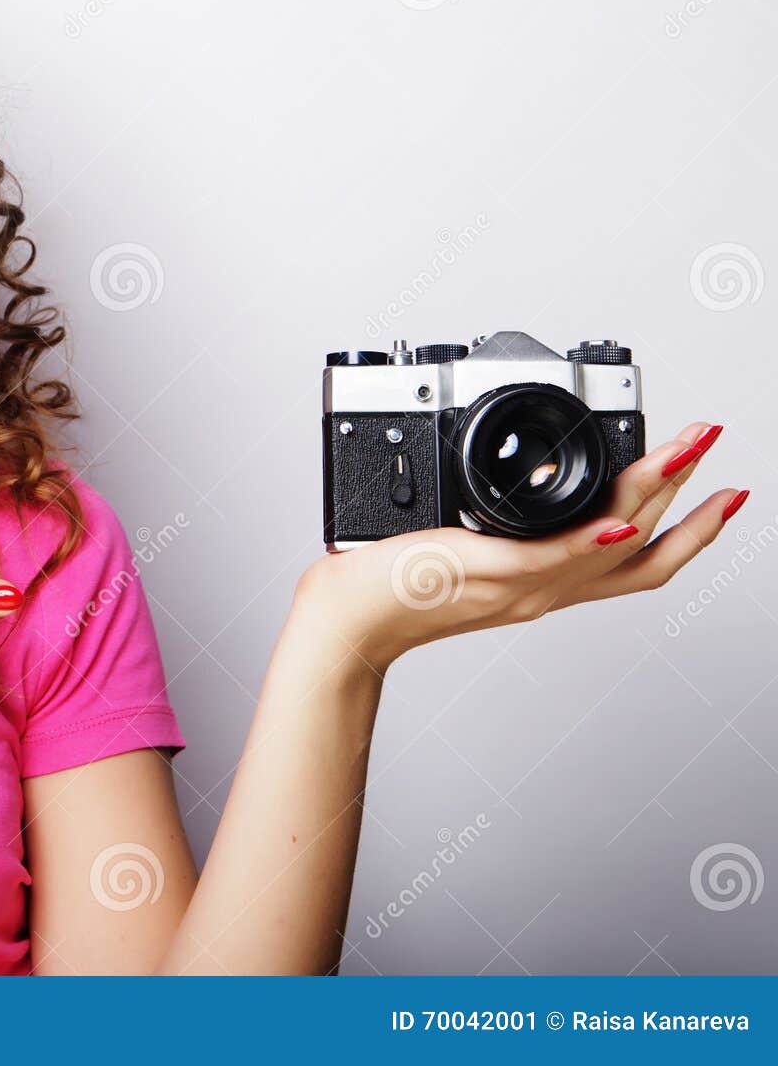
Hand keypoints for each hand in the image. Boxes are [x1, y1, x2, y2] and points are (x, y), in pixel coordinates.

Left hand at [298, 421, 745, 674]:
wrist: (348, 622)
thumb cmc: (390, 588)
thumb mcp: (458, 553)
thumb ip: (497, 530)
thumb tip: (508, 492)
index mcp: (543, 585)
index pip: (636, 565)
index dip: (689, 534)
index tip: (722, 496)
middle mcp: (544, 592)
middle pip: (646, 556)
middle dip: (694, 504)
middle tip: (718, 447)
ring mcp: (520, 585)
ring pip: (614, 546)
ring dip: (660, 494)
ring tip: (689, 449)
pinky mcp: (487, 572)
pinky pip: (555, 557)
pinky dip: (595, 537)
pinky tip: (623, 516)